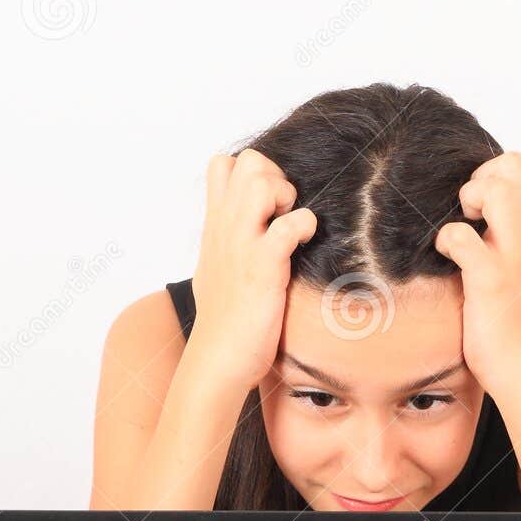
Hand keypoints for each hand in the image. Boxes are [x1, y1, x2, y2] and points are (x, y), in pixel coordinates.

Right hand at [187, 148, 316, 389]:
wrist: (218, 360)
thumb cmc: (223, 321)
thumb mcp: (215, 269)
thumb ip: (225, 242)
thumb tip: (234, 231)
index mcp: (215, 227)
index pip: (222, 164)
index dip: (252, 170)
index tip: (268, 201)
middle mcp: (225, 229)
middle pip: (248, 161)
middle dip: (275, 176)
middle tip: (284, 212)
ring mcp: (242, 246)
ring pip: (262, 182)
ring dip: (287, 195)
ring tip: (291, 225)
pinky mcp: (263, 268)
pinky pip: (290, 224)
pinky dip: (304, 226)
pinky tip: (305, 243)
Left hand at [435, 151, 520, 397]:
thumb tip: (513, 221)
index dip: (502, 170)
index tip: (484, 201)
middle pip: (516, 163)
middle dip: (483, 175)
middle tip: (470, 210)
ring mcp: (515, 256)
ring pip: (498, 187)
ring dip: (470, 197)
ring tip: (462, 225)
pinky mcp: (491, 280)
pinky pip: (462, 236)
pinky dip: (446, 240)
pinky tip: (446, 257)